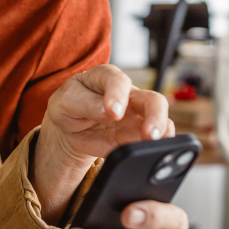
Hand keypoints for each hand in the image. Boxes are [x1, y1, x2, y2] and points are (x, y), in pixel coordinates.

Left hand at [33, 65, 174, 223]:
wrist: (70, 129)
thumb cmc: (69, 107)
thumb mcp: (66, 102)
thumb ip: (86, 104)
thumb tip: (107, 111)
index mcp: (105, 77)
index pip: (116, 80)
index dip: (117, 95)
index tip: (114, 113)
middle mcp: (127, 93)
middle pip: (151, 98)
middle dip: (154, 115)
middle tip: (148, 133)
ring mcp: (137, 113)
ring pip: (160, 118)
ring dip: (161, 131)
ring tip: (153, 143)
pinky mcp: (139, 133)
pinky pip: (158, 137)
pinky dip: (159, 144)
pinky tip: (154, 151)